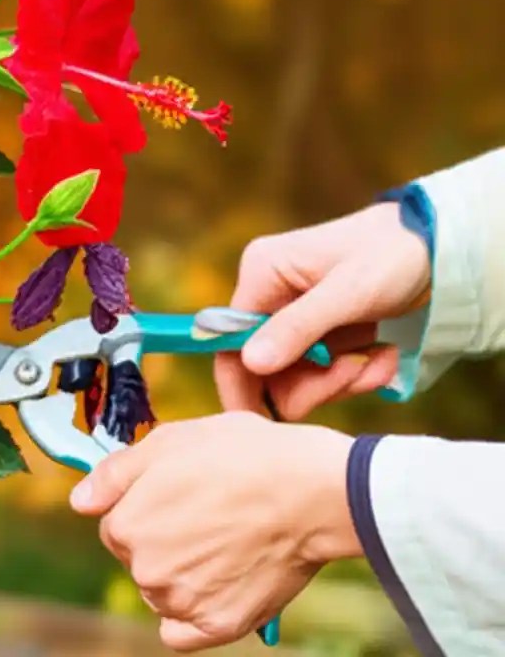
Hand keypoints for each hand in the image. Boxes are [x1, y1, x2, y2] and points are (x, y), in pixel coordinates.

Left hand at [71, 413, 361, 651]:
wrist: (313, 491)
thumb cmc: (244, 456)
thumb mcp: (169, 441)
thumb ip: (114, 474)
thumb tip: (78, 500)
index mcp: (124, 525)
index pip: (117, 525)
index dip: (148, 507)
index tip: (183, 496)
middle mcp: (144, 570)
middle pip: (139, 560)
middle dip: (164, 542)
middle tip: (211, 518)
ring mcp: (180, 602)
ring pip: (163, 594)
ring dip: (182, 578)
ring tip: (226, 545)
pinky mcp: (217, 625)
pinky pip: (183, 632)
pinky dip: (195, 616)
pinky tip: (218, 589)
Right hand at [217, 202, 431, 419]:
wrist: (437, 245)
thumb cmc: (392, 253)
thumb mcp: (349, 291)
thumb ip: (298, 328)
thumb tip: (250, 362)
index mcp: (261, 274)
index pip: (229, 342)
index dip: (241, 385)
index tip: (259, 422)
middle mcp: (268, 295)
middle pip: (266, 367)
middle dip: (314, 381)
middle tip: (357, 373)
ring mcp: (291, 314)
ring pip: (297, 375)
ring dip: (342, 377)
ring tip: (381, 359)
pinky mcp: (317, 330)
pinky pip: (322, 369)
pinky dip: (355, 370)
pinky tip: (383, 355)